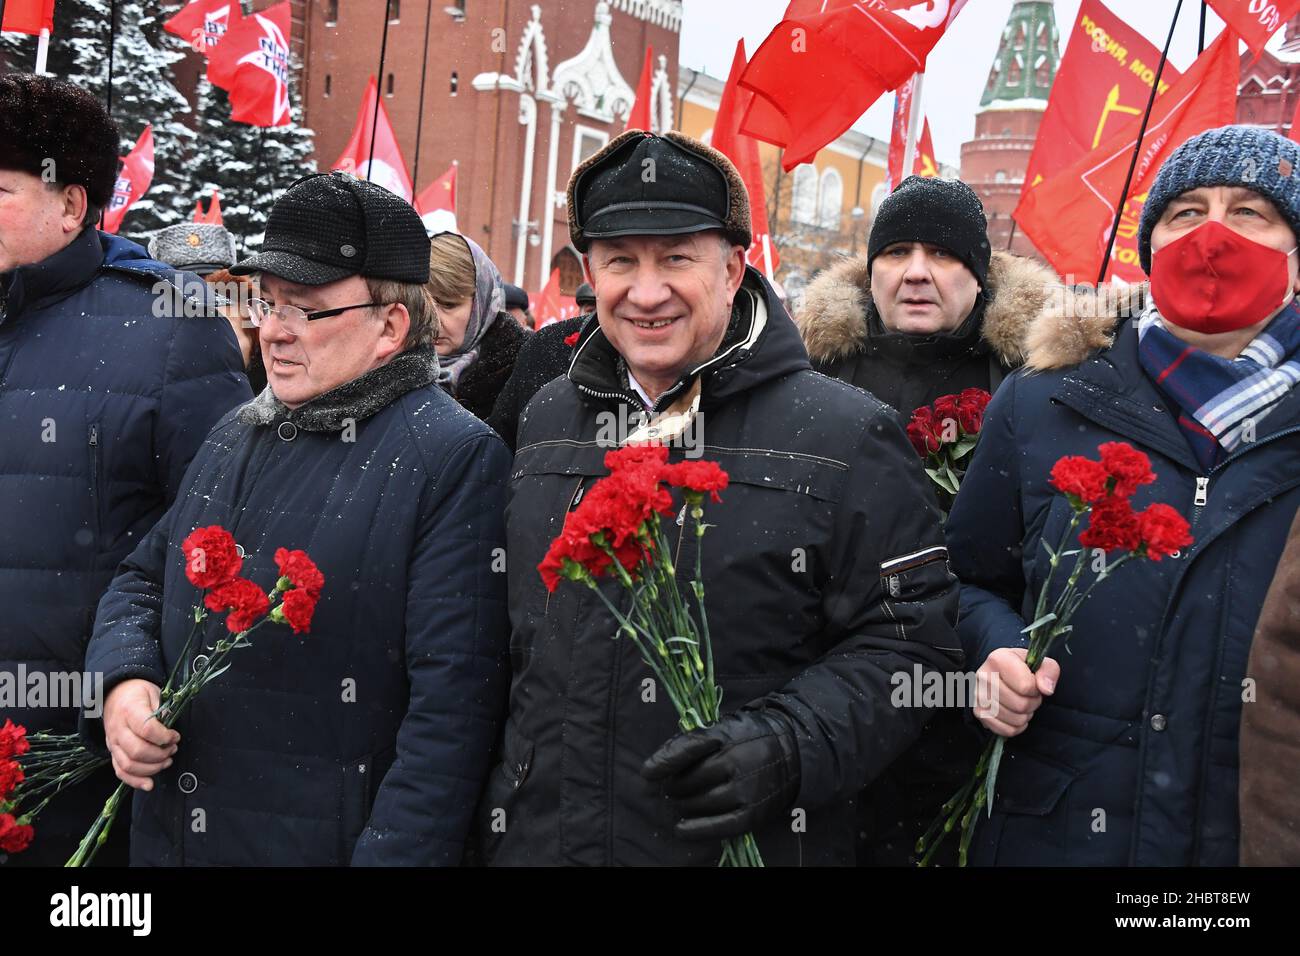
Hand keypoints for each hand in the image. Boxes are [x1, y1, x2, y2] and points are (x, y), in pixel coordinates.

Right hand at [103, 679, 179, 790]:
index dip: (165, 737)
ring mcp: (112, 743)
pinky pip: (120, 771)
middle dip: (160, 754)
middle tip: (173, 749)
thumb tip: (169, 725)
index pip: (146, 729)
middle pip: (137, 751)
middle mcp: (117, 729)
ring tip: (167, 760)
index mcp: (129, 710)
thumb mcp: (153, 692)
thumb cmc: (138, 694)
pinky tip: (149, 784)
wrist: (114, 695)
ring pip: (129, 764)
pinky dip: (135, 781)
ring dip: (152, 768)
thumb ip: (162, 708)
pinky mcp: (112, 752)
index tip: (175, 736)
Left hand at [641, 709, 800, 840]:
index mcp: (727, 737)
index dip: (664, 761)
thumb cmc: (748, 739)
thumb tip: (654, 767)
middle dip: (674, 786)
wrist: (792, 753)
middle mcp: (735, 763)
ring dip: (683, 805)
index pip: (688, 748)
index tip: (647, 773)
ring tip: (680, 801)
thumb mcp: (723, 728)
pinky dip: (696, 829)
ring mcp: (745, 790)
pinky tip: (681, 829)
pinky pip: (719, 826)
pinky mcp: (753, 813)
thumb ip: (690, 742)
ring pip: (699, 803)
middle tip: (672, 787)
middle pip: (689, 781)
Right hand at [974, 647, 1059, 737]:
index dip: (1036, 689)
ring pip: (1015, 719)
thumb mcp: (1040, 663)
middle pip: (1020, 705)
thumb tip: (1046, 689)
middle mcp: (983, 676)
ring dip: (1025, 715)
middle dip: (1032, 703)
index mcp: (998, 659)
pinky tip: (1015, 714)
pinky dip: (1016, 726)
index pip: (1026, 686)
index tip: (1033, 684)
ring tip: (1021, 703)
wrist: (1002, 674)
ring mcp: (978, 696)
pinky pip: (1006, 730)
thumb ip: (1049, 671)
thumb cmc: (1022, 668)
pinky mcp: (979, 712)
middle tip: (1029, 696)